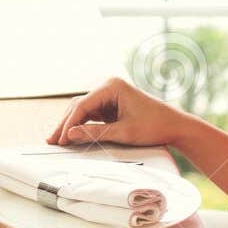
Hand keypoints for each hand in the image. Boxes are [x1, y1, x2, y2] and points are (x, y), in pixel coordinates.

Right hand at [46, 76, 187, 149]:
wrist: (175, 126)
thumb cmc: (155, 126)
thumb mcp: (124, 132)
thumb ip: (95, 133)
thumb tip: (70, 135)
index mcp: (112, 86)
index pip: (83, 105)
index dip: (69, 123)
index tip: (61, 139)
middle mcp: (108, 86)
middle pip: (79, 105)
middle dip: (66, 124)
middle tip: (52, 140)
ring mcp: (109, 95)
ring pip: (82, 109)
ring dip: (71, 124)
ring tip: (58, 140)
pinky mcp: (110, 104)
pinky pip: (91, 114)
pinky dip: (81, 125)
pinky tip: (72, 135)